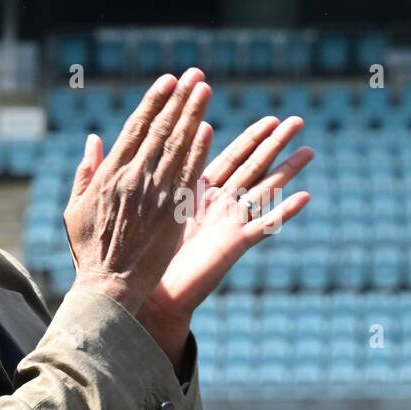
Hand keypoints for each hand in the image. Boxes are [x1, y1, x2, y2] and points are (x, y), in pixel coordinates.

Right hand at [63, 68, 211, 314]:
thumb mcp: (75, 208)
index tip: (168, 80)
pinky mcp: (174, 212)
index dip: (154, 101)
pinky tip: (208, 129)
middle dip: (179, 99)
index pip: (136, 127)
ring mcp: (156, 194)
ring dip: (193, 115)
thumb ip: (86, 171)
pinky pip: (189, 176)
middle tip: (194, 74)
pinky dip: (199, 151)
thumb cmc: (88, 250)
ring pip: (178, 146)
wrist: (109, 285)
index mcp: (110, 173)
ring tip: (205, 89)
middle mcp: (134, 177)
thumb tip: (94, 139)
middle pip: (161, 129)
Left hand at [142, 113, 313, 324]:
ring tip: (310, 150)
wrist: (149, 292)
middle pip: (253, 166)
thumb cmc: (140, 252)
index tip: (268, 117)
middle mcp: (218, 204)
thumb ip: (135, 172)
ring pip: (265, 190)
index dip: (249, 136)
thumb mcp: (139, 203)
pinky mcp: (235, 244)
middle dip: (274, 143)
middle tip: (296, 120)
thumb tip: (100, 139)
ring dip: (287, 169)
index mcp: (197, 191)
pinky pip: (264, 226)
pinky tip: (305, 196)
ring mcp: (230, 223)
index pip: (229, 156)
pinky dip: (285, 211)